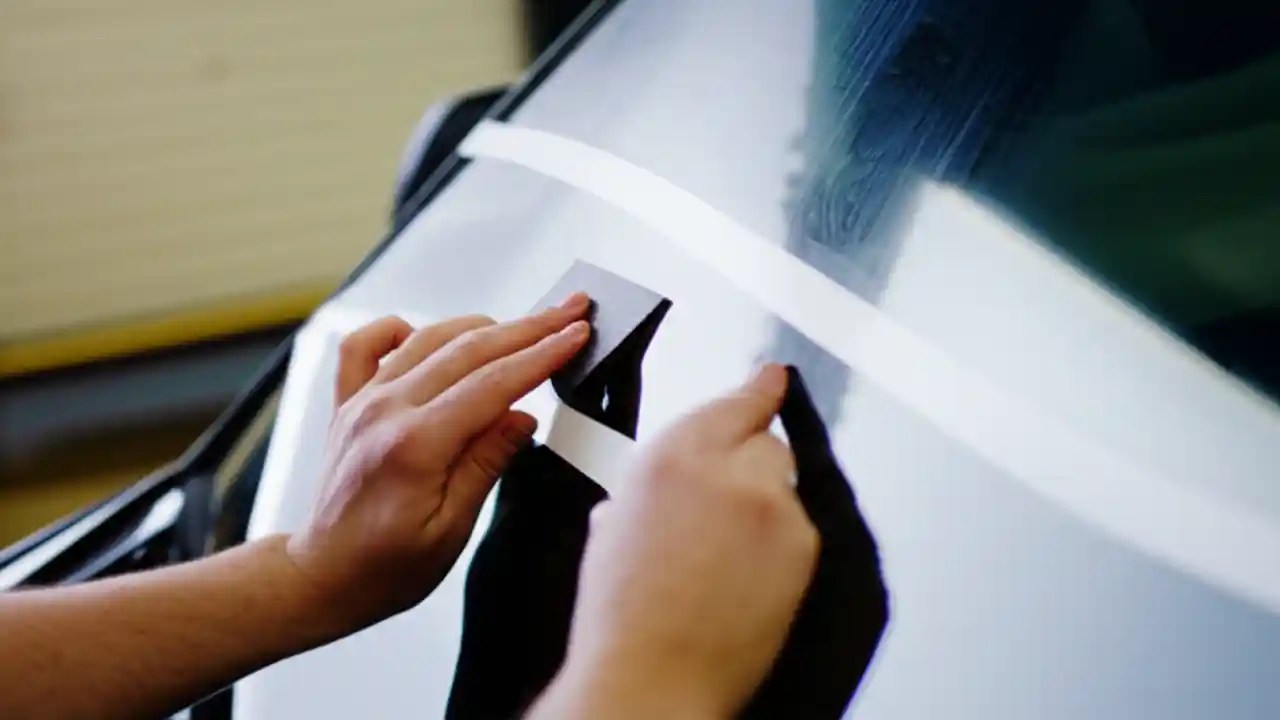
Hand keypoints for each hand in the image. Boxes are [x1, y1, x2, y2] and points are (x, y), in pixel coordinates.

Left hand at [284, 294, 590, 632]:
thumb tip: (523, 418)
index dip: (542, 354)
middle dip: (529, 327)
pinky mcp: (350, 403)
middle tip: (570, 310)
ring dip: (484, 324)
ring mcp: (364, 401)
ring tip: (526, 322)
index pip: (494, 383)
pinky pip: (368, 344)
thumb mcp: (451, 530)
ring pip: (430, 338)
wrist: (322, 577)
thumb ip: (486, 465)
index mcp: (414, 445)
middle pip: (470, 349)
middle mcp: (385, 412)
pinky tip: (429, 333)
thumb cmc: (382, 568)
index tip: (576, 333)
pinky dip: (403, 330)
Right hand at [536, 365, 819, 718]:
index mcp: (669, 455)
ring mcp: (768, 504)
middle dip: (749, 467)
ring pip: (785, 484)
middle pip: (766, 442)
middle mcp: (724, 468)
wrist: (650, 675)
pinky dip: (781, 546)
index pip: (735, 403)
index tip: (773, 376)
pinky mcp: (799, 543)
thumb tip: (667, 483)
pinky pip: (800, 527)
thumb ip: (650, 486)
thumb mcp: (615, 528)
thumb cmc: (622, 616)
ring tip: (729, 558)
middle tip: (728, 509)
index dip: (759, 389)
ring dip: (765, 506)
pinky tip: (747, 578)